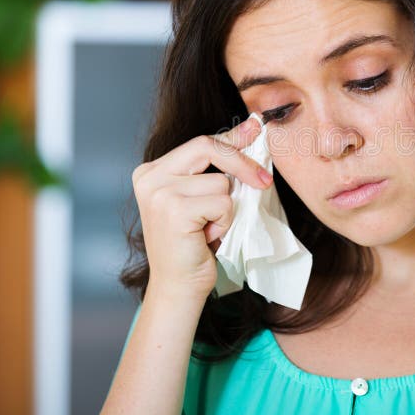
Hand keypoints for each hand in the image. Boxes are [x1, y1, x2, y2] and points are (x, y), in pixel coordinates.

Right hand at [131, 115, 271, 300]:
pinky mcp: (173, 210)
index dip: (233, 136)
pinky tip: (206, 237)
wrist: (178, 287)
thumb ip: (217, 170)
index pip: (201, 142)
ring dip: (226, 208)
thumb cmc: (194, 243)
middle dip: (242, 162)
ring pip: (221, 182)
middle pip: (208, 148)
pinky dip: (224, 222)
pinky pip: (223, 203)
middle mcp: (150, 176)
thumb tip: (251, 131)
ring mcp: (159, 193)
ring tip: (208, 228)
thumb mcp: (203, 199)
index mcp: (153, 170)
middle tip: (263, 181)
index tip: (256, 127)